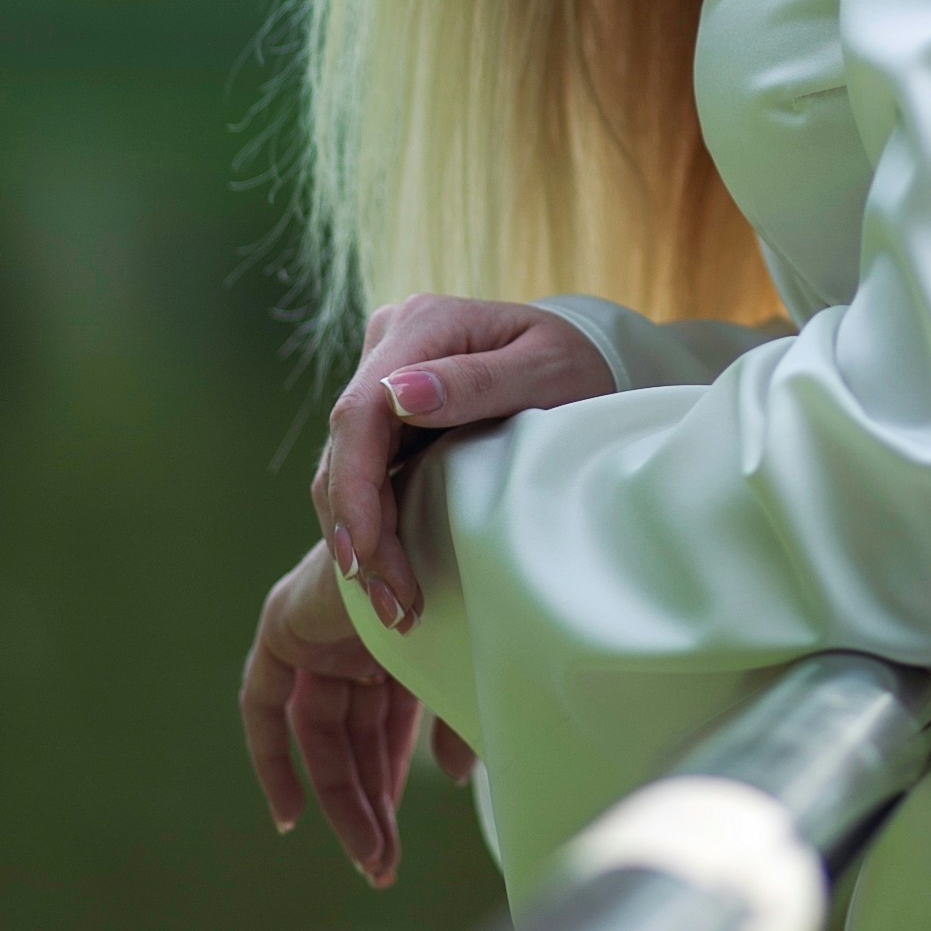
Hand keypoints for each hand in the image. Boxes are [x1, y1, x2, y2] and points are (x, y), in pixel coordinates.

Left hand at [238, 540, 474, 884]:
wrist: (444, 528)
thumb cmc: (472, 580)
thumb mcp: (469, 667)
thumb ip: (458, 720)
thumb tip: (460, 780)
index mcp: (402, 638)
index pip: (388, 727)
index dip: (388, 786)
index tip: (392, 849)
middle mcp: (357, 635)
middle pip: (353, 739)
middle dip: (369, 805)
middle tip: (383, 868)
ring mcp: (320, 629)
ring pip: (321, 734)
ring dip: (342, 797)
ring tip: (371, 858)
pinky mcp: (286, 623)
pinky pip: (264, 703)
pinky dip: (270, 756)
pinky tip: (290, 815)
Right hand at [313, 296, 615, 629]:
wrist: (585, 359)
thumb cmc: (575, 363)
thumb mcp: (546, 369)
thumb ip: (477, 381)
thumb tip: (402, 395)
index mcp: (423, 325)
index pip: (360, 409)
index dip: (354, 485)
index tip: (366, 551)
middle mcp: (390, 345)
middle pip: (346, 446)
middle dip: (359, 530)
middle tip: (390, 602)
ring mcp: (385, 379)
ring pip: (346, 468)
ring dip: (363, 540)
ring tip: (394, 605)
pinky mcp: (389, 415)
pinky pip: (365, 475)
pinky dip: (375, 529)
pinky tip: (391, 576)